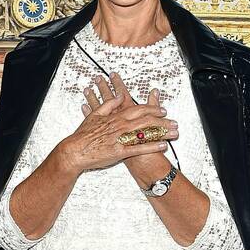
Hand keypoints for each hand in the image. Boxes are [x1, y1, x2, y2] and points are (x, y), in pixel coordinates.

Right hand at [61, 71, 178, 176]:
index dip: (153, 108)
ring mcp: (120, 138)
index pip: (139, 109)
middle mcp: (120, 126)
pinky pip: (140, 148)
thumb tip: (120, 96)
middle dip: (163, 120)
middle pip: (147, 120)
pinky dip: (152, 146)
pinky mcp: (120, 152)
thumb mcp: (95, 115)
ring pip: (146, 132)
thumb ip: (109, 104)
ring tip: (174, 133)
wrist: (74, 151)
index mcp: (115, 116)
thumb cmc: (83, 135)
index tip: (163, 110)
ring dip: (162, 132)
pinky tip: (163, 145)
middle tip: (174, 122)